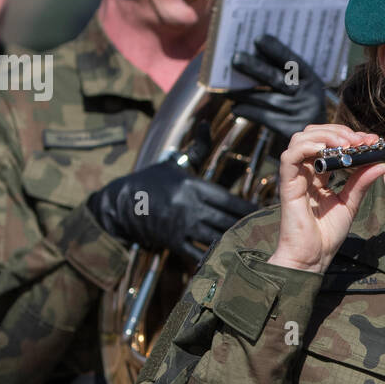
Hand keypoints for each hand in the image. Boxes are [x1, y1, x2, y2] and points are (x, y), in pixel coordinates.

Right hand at [86, 160, 257, 263]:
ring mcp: (182, 226)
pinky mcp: (173, 242)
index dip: (247, 208)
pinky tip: (227, 259)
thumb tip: (206, 124)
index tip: (262, 211)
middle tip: (265, 231)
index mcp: (193, 187)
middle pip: (226, 220)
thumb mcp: (173, 163)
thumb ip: (196, 148)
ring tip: (253, 246)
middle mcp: (190, 208)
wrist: (120, 204)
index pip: (228, 199)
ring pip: (215, 237)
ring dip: (234, 242)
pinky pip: (198, 252)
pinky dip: (213, 256)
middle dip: (246, 226)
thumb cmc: (151, 181)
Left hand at [230, 34, 327, 140]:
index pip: (294, 62)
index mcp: (312, 81)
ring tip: (226, 89)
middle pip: (277, 79)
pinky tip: (235, 107)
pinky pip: (263, 117)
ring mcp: (299, 113)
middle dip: (255, 68)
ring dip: (243, 93)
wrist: (315, 140)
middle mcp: (308, 96)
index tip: (258, 39)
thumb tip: (255, 53)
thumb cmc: (301, 106)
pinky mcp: (289, 129)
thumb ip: (285, 72)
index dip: (277, 50)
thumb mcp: (302, 87)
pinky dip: (247, 111)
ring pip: (266, 99)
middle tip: (236, 58)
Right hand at [267, 125, 384, 272]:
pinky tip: (326, 149)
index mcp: (319, 175)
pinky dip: (307, 146)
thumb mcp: (350, 203)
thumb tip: (381, 163)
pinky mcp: (288, 185)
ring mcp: (295, 177)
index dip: (350, 137)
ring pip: (301, 139)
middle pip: (314, 134)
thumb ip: (361, 182)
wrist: (313, 258)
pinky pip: (290, 157)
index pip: (330, 144)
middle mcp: (305, 172)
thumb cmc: (327, 235)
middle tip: (362, 140)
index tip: (371, 140)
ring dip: (326, 135)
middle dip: (339, 131)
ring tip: (347, 143)